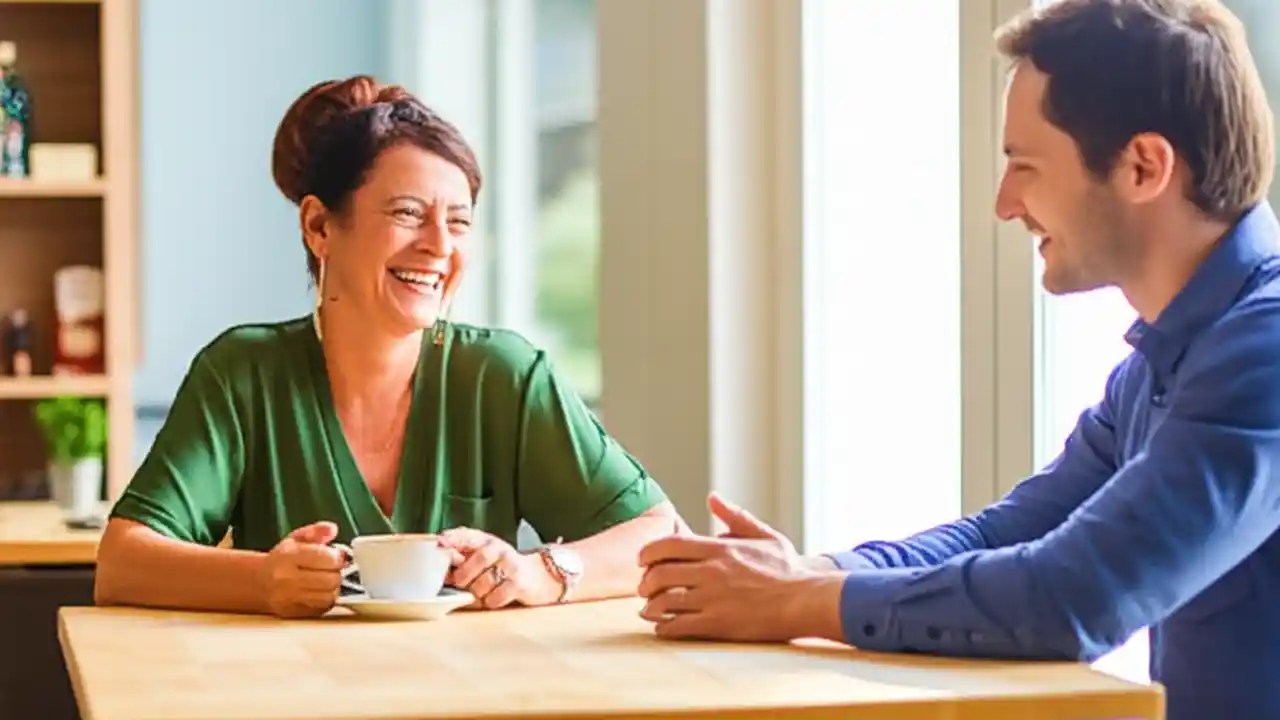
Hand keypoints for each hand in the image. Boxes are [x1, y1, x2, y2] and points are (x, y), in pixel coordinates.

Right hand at [259, 521, 345, 618]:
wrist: (259, 582)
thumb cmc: (281, 559)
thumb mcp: (296, 539)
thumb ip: (316, 531)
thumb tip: (332, 529)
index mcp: (288, 556)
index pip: (325, 558)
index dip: (338, 557)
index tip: (338, 556)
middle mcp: (286, 579)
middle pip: (330, 579)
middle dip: (337, 572)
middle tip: (333, 569)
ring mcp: (289, 599)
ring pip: (329, 596)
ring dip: (334, 587)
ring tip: (327, 580)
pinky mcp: (294, 612)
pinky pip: (322, 608)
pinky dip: (327, 600)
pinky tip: (320, 592)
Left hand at [438, 527, 558, 608]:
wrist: (539, 577)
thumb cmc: (502, 568)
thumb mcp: (484, 556)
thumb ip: (462, 557)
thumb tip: (437, 565)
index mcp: (486, 540)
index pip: (469, 534)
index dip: (455, 537)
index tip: (441, 541)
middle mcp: (499, 549)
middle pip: (477, 560)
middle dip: (464, 577)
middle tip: (460, 584)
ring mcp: (511, 565)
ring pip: (483, 583)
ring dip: (476, 594)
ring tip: (479, 593)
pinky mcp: (519, 583)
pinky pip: (495, 597)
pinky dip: (490, 602)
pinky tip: (493, 598)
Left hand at [636, 493, 844, 641]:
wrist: (807, 599)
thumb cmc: (788, 568)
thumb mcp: (763, 534)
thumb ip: (734, 517)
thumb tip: (712, 498)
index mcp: (720, 549)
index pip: (669, 545)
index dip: (648, 552)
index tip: (642, 560)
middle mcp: (712, 572)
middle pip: (661, 574)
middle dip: (645, 582)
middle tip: (643, 587)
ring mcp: (713, 599)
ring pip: (665, 601)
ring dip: (650, 606)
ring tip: (648, 610)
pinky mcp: (718, 624)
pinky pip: (679, 626)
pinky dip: (664, 628)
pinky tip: (664, 628)